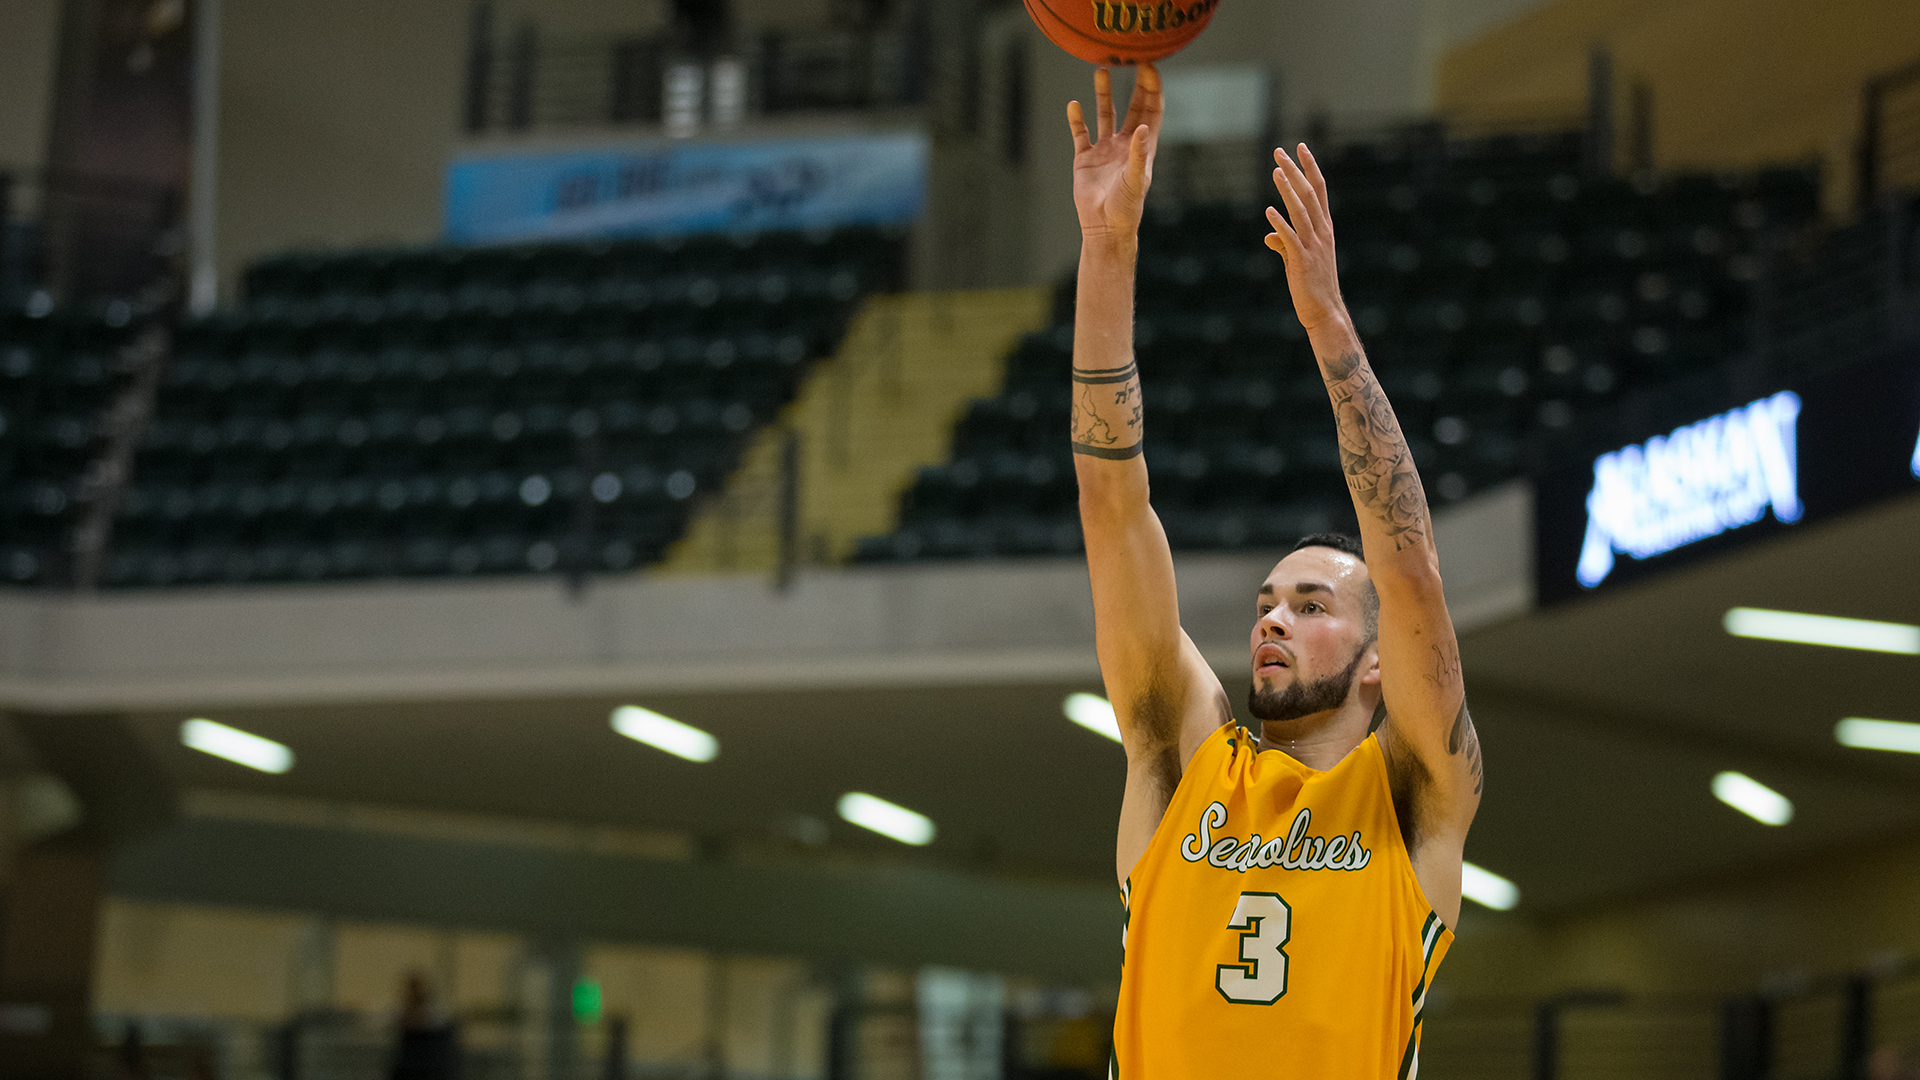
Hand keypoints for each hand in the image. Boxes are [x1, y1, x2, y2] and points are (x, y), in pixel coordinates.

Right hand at [1067, 65, 1161, 243]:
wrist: (1103, 228)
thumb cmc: (1125, 208)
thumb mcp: (1135, 180)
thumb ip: (1137, 154)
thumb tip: (1139, 128)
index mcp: (1143, 147)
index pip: (1151, 110)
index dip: (1152, 88)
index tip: (1149, 67)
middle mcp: (1125, 144)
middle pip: (1132, 106)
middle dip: (1133, 84)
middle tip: (1130, 59)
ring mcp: (1105, 150)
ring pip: (1105, 114)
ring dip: (1104, 94)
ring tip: (1101, 72)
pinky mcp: (1085, 158)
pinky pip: (1080, 133)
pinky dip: (1077, 118)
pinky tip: (1073, 104)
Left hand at [1264, 144, 1348, 334]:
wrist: (1324, 311)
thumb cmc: (1312, 285)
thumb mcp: (1298, 260)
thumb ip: (1284, 244)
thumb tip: (1269, 237)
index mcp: (1323, 228)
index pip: (1318, 190)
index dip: (1310, 168)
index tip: (1300, 147)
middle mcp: (1321, 232)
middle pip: (1308, 194)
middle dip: (1295, 171)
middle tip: (1280, 151)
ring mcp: (1313, 246)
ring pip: (1301, 211)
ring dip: (1288, 190)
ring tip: (1275, 170)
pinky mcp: (1302, 261)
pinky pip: (1291, 238)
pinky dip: (1280, 224)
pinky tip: (1269, 212)